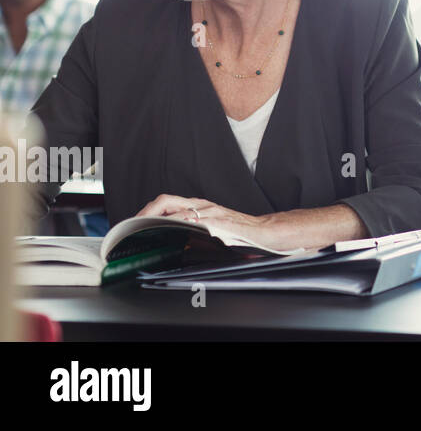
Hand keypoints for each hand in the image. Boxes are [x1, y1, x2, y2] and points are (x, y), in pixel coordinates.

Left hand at [136, 194, 272, 243]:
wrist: (266, 232)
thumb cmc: (240, 233)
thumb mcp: (213, 228)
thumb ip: (193, 231)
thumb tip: (169, 241)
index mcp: (200, 207)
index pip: (167, 202)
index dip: (147, 210)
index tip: (134, 222)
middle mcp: (203, 206)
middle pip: (167, 201)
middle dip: (146, 212)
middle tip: (133, 226)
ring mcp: (211, 213)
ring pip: (177, 210)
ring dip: (157, 219)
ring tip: (142, 230)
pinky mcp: (220, 223)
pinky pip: (195, 221)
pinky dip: (180, 225)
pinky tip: (170, 232)